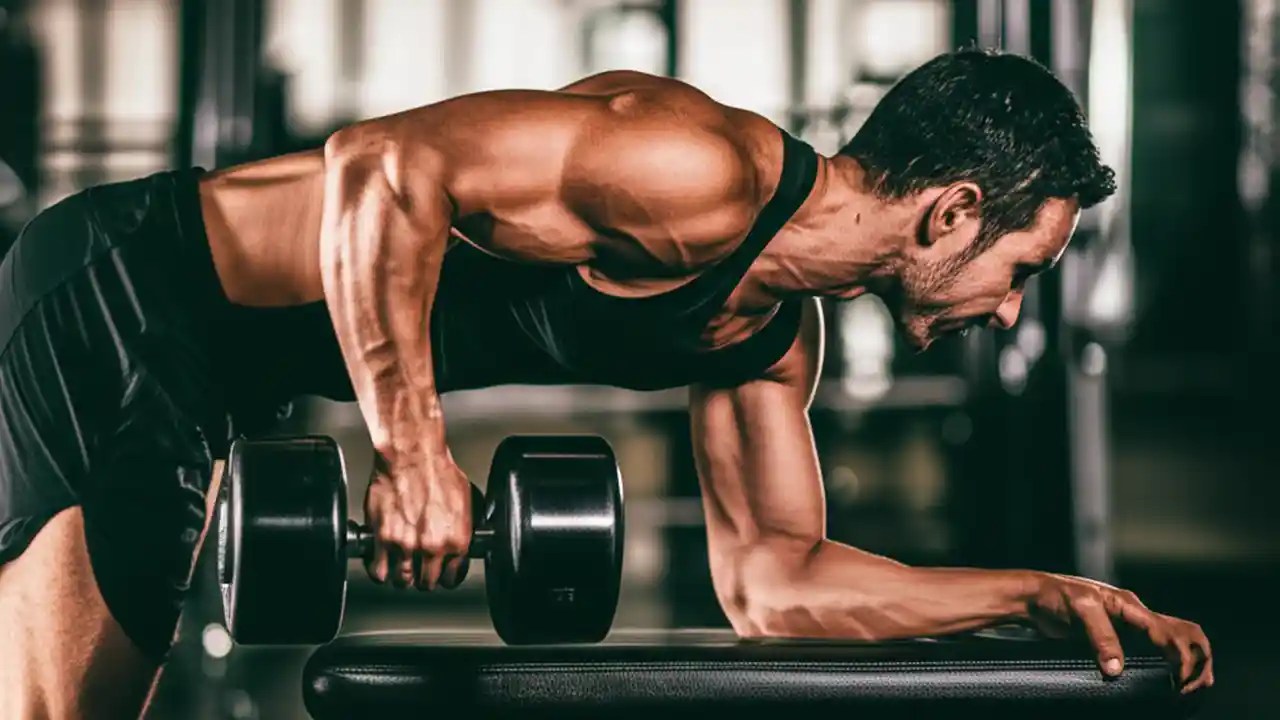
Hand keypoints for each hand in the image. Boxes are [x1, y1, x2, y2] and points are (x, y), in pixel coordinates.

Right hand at [363, 445, 471, 590]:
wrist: (412, 455)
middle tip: (420, 568)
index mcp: (456, 540)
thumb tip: (459, 541)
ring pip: (401, 582)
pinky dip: (379, 571)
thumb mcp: (465, 502)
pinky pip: (378, 571)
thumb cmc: (438, 470)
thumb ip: (461, 529)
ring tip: (401, 567)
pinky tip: (382, 563)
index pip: (453, 578)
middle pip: (426, 583)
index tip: (441, 574)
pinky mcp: (381, 539)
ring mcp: (405, 545)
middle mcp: (432, 547)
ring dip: (401, 576)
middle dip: (424, 577)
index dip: (446, 577)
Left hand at [1026, 572, 1213, 693]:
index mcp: (1130, 606)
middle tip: (1193, 687)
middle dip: (1198, 659)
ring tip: (1190, 688)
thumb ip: (1100, 636)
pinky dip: (1170, 662)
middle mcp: (1136, 614)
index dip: (1181, 657)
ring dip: (1190, 661)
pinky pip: (1155, 649)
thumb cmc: (1054, 596)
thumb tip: (1115, 669)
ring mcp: (1129, 626)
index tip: (1180, 682)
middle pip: (1184, 633)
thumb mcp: (1079, 610)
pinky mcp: (1119, 636)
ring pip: (1174, 640)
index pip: (1169, 633)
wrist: (1033, 597)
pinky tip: (1169, 680)